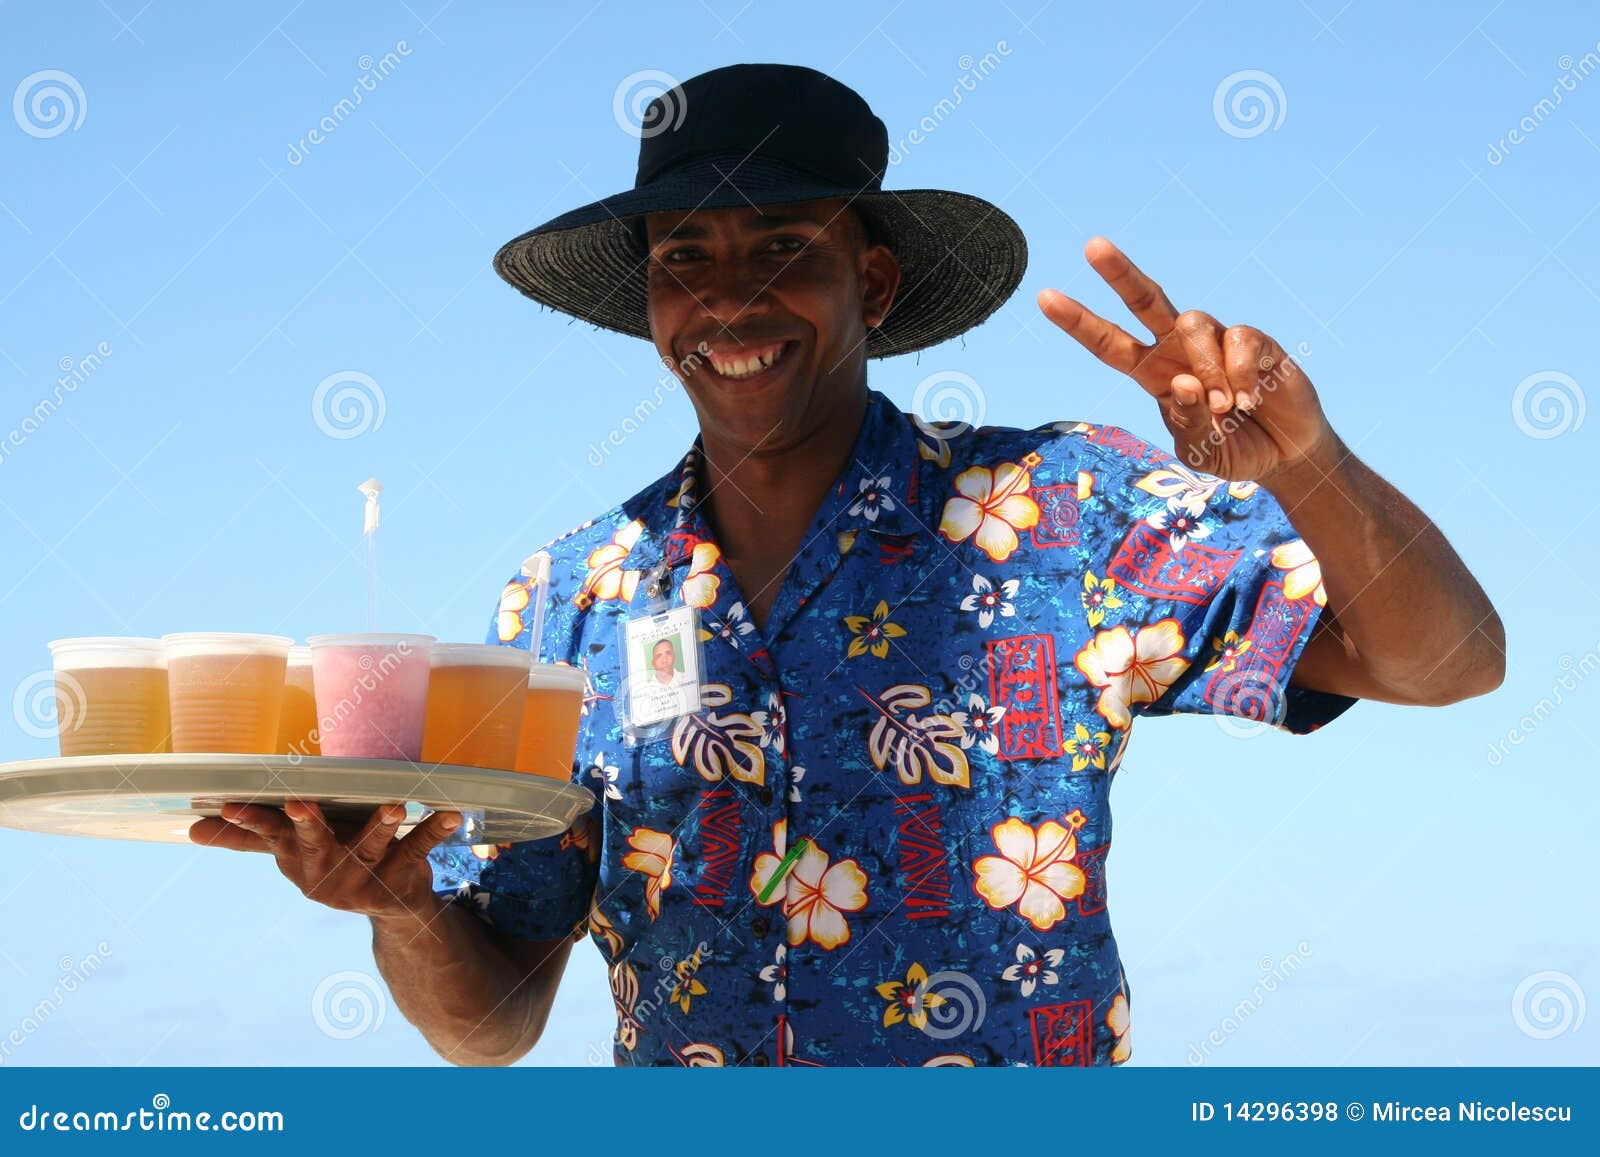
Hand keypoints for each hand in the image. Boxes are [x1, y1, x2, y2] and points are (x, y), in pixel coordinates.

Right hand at [189, 801, 460, 923]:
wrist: (392, 905)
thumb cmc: (334, 861)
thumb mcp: (293, 851)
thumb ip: (248, 837)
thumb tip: (190, 826)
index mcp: (298, 860)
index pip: (270, 836)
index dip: (253, 821)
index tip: (231, 804)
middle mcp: (327, 873)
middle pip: (316, 845)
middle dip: (309, 826)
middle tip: (300, 804)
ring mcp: (366, 879)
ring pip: (371, 848)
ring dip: (382, 826)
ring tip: (394, 805)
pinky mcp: (402, 878)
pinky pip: (420, 850)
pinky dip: (436, 831)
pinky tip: (451, 813)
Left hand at [1038, 237, 1335, 482]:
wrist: (1283, 455)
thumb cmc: (1232, 449)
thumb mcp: (1199, 450)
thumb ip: (1188, 422)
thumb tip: (1184, 382)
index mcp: (1152, 374)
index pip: (1108, 344)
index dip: (1078, 322)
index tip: (1045, 297)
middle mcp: (1178, 349)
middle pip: (1144, 299)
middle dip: (1118, 272)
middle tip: (1092, 246)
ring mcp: (1216, 341)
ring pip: (1194, 324)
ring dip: (1207, 369)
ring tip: (1227, 408)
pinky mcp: (1254, 341)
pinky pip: (1239, 339)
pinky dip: (1241, 373)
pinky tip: (1252, 398)